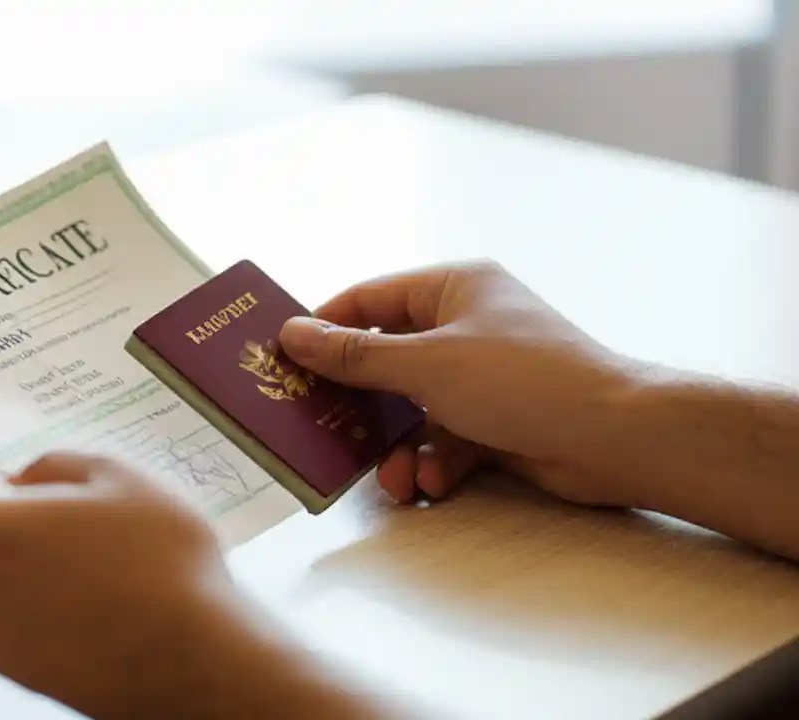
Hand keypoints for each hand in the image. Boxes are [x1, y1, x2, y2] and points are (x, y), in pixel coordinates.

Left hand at [0, 452, 381, 718]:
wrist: (203, 662)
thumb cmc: (163, 563)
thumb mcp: (119, 478)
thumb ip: (56, 465)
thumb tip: (24, 478)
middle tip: (55, 506)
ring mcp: (0, 643)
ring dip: (24, 563)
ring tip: (98, 554)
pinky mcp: (26, 677)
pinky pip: (17, 622)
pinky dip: (44, 603)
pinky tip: (104, 595)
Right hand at [279, 261, 641, 506]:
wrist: (615, 437)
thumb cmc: (524, 380)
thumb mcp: (426, 365)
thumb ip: (355, 356)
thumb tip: (293, 334)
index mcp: (452, 288)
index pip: (368, 300)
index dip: (324, 329)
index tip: (283, 362)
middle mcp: (465, 325)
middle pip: (386, 362)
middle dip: (362, 407)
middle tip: (321, 431)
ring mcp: (482, 375)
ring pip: (414, 410)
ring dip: (400, 448)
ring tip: (395, 481)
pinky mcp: (497, 419)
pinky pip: (446, 438)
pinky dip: (436, 461)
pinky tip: (434, 483)